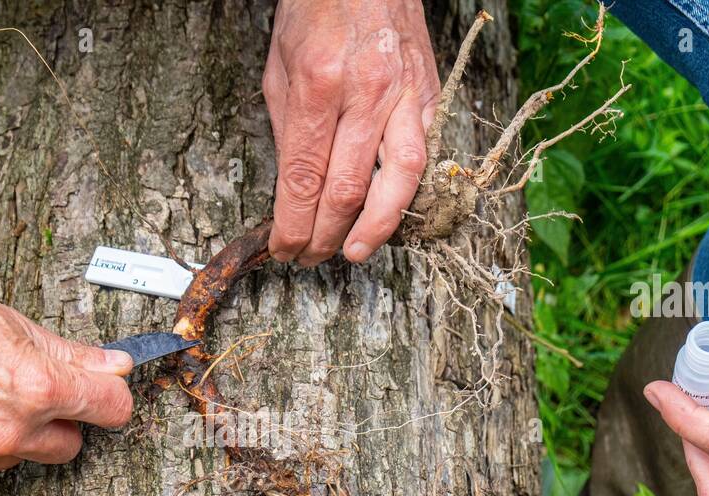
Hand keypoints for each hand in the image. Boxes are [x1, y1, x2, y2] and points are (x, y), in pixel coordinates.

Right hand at [0, 186, 132, 484]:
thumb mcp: (6, 319)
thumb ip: (67, 354)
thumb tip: (114, 366)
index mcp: (37, 388)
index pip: (112, 411)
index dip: (106, 398)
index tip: (99, 393)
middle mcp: (6, 431)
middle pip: (65, 446)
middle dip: (53, 422)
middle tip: (20, 388)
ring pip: (10, 455)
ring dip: (0, 432)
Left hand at [263, 0, 438, 265]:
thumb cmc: (316, 10)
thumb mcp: (279, 67)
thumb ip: (287, 130)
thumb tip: (291, 190)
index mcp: (318, 83)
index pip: (304, 177)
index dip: (292, 224)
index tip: (283, 249)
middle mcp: (366, 91)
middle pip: (346, 189)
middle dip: (325, 235)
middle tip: (310, 257)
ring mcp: (404, 92)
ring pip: (399, 179)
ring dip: (376, 227)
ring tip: (355, 251)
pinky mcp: (429, 93)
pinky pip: (424, 155)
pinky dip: (406, 192)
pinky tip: (389, 212)